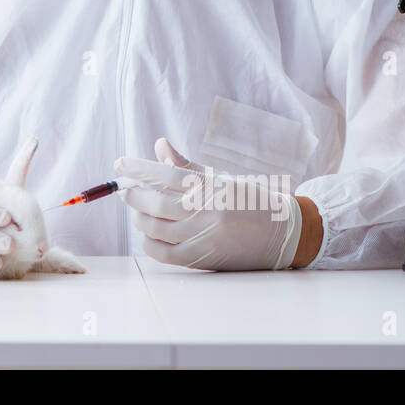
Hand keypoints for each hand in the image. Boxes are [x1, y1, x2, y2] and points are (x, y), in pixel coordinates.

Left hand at [115, 138, 301, 270]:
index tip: (120, 164)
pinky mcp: (202, 259)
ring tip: (136, 210)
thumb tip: (159, 145)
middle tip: (125, 190)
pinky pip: (163, 253)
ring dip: (139, 218)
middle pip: (156, 204)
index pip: (167, 175)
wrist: (284, 234)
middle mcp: (207, 213)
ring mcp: (204, 238)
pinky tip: (148, 233)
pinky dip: (149, 241)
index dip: (140, 169)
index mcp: (213, 188)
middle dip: (134, 195)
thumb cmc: (250, 201)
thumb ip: (186, 166)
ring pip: (156, 228)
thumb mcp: (222, 179)